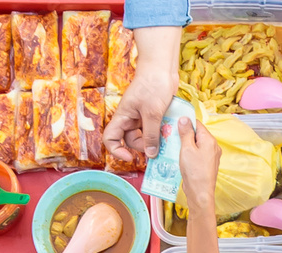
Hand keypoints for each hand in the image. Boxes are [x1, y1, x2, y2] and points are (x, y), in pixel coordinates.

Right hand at [102, 26, 180, 160]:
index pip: (110, 138)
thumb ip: (151, 135)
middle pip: (131, 140)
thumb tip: (151, 155)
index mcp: (123, 117)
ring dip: (155, 139)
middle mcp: (130, 118)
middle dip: (144, 146)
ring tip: (167, 137)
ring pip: (145, 135)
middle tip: (158, 145)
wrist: (163, 66)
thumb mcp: (152, 113)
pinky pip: (155, 128)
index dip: (116, 151)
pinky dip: (162, 131)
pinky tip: (171, 129)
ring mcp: (142, 116)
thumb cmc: (153, 84)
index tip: (129, 157)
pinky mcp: (153, 113)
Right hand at [177, 119, 220, 211]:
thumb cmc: (194, 171)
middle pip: (197, 134)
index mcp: (209, 140)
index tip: (174, 124)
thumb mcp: (186, 149)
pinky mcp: (207, 164)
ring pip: (196, 145)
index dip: (185, 123)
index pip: (197, 124)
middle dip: (184, 135)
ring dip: (185, 145)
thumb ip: (186, 133)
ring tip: (173, 147)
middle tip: (171, 137)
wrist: (200, 193)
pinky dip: (189, 154)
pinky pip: (197, 154)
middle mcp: (213, 146)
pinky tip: (179, 157)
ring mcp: (211, 156)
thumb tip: (184, 119)